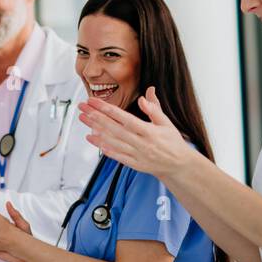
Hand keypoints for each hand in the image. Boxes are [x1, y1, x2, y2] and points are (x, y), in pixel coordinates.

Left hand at [78, 86, 193, 178]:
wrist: (179, 166)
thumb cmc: (172, 143)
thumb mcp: (167, 123)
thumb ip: (155, 109)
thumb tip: (146, 95)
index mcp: (149, 131)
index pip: (124, 118)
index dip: (107, 109)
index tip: (94, 101)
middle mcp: (141, 143)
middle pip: (114, 129)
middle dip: (96, 117)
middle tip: (82, 108)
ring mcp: (136, 154)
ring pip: (112, 141)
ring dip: (95, 130)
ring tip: (84, 120)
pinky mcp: (134, 164)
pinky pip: (116, 156)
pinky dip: (104, 148)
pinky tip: (93, 139)